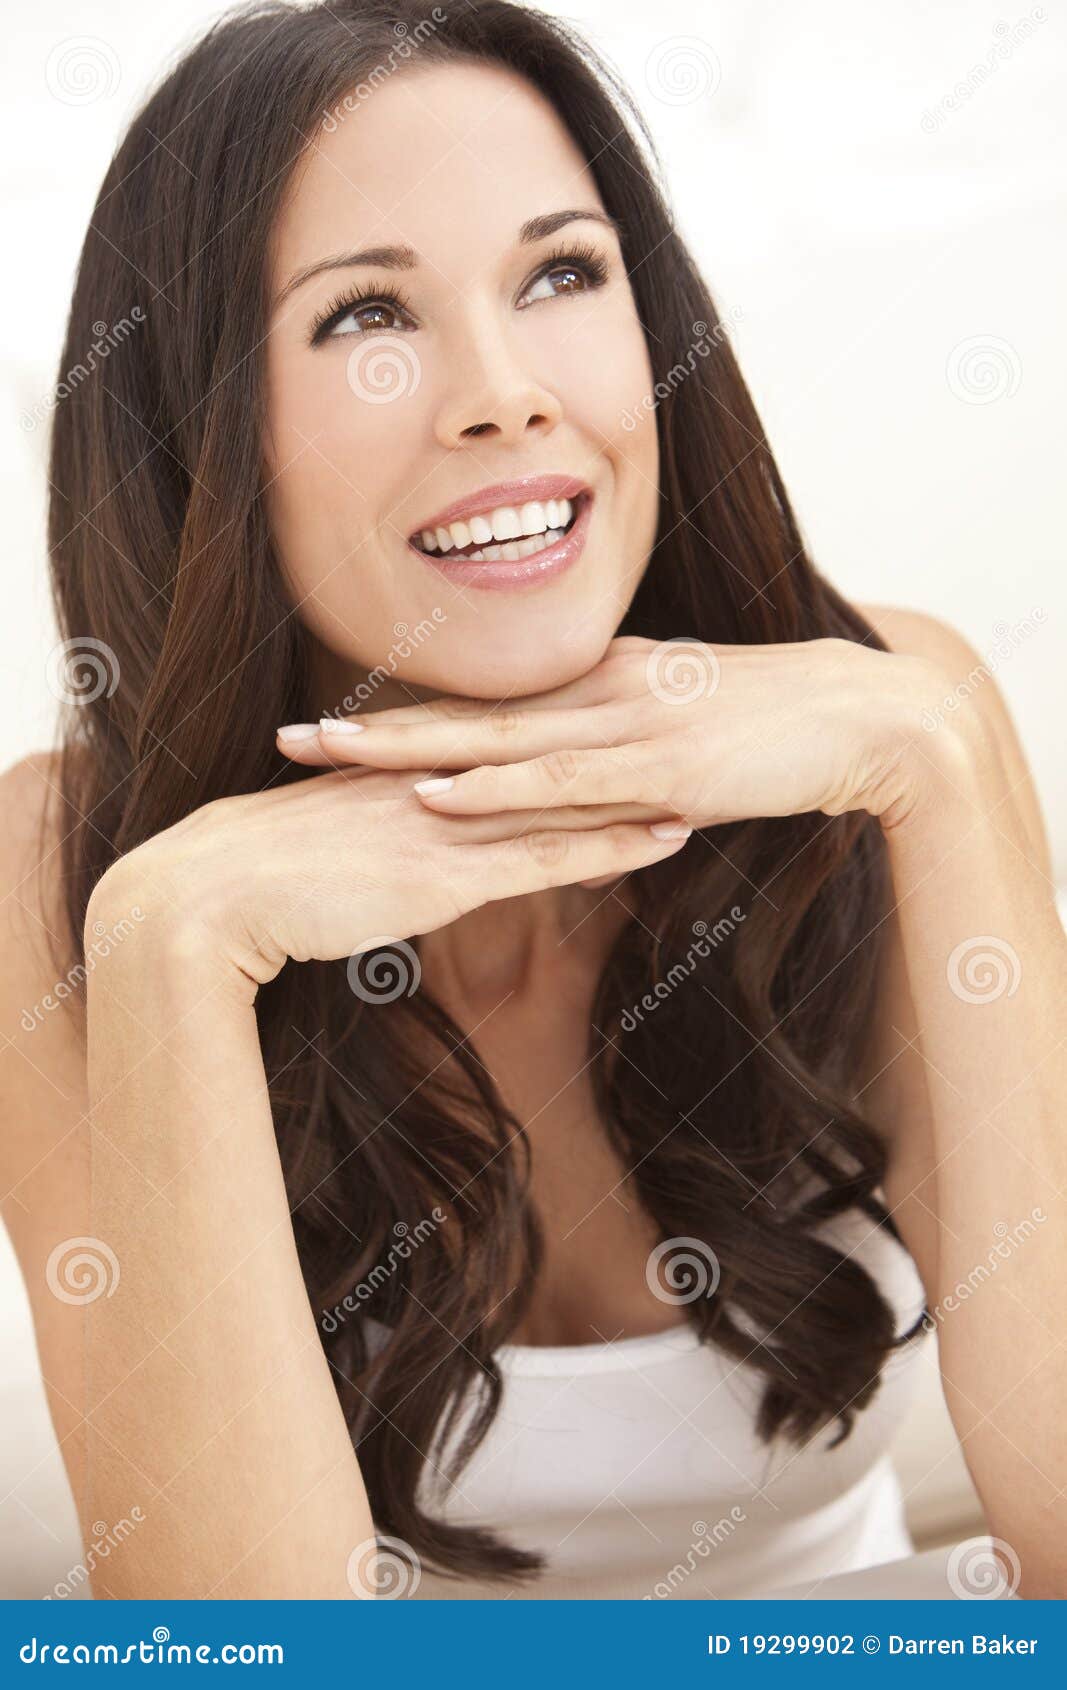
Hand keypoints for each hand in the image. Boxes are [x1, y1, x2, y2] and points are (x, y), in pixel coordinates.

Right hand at [91, 763, 694, 989]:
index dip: (579, 721)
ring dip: (644, 784)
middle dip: (630, 736)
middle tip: (701, 717)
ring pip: (569, 797)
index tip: (635, 705)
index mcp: (417, 766)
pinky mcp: (450, 874)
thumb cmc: (263, 872)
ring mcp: (450, 823)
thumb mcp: (336, 835)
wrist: (213, 894)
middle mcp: (443, 782)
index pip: (515, 737)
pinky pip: (550, 857)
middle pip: (556, 752)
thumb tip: (412, 827)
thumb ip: (384, 823)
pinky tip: (669, 838)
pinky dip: (613, 845)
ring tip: (714, 767)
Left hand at [278, 635, 956, 835]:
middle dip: (373, 733)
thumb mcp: (688, 732)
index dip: (406, 718)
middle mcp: (598, 697)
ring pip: (493, 743)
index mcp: (602, 686)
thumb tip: (582, 796)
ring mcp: (626, 729)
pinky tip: (436, 796)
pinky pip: (559, 781)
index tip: (332, 728)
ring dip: (407, 754)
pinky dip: (493, 788)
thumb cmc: (782, 727)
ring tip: (328, 758)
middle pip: (465, 717)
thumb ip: (626, 757)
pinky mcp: (658, 769)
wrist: (868, 717)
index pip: (486, 705)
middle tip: (289, 740)